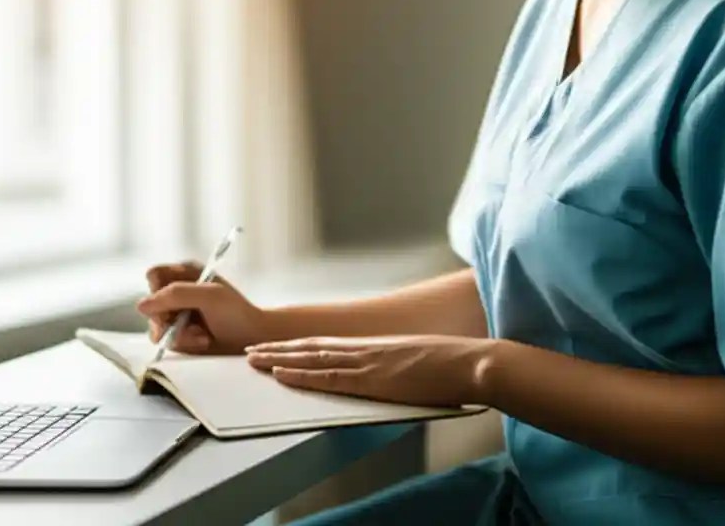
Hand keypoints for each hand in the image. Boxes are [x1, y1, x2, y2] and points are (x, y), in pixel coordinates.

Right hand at [137, 261, 267, 354]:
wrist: (253, 339)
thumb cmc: (236, 312)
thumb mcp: (209, 296)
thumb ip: (176, 295)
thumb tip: (141, 305)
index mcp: (185, 273)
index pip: (154, 275)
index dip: (158, 290)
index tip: (174, 302)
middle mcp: (178, 292)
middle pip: (151, 303)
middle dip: (169, 319)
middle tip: (190, 325)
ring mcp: (177, 314)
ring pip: (155, 325)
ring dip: (178, 335)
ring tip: (202, 337)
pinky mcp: (179, 335)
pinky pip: (165, 341)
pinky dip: (184, 344)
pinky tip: (203, 342)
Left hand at [244, 335, 493, 406]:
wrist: (473, 363)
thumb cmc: (454, 367)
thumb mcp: (418, 364)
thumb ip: (398, 368)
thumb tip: (391, 377)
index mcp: (376, 347)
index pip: (328, 345)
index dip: (299, 346)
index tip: (277, 348)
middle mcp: (366, 349)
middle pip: (312, 347)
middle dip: (279, 351)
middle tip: (251, 353)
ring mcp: (368, 362)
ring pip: (313, 359)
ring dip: (280, 359)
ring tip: (254, 360)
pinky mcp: (373, 379)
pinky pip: (328, 377)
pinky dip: (301, 375)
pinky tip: (281, 375)